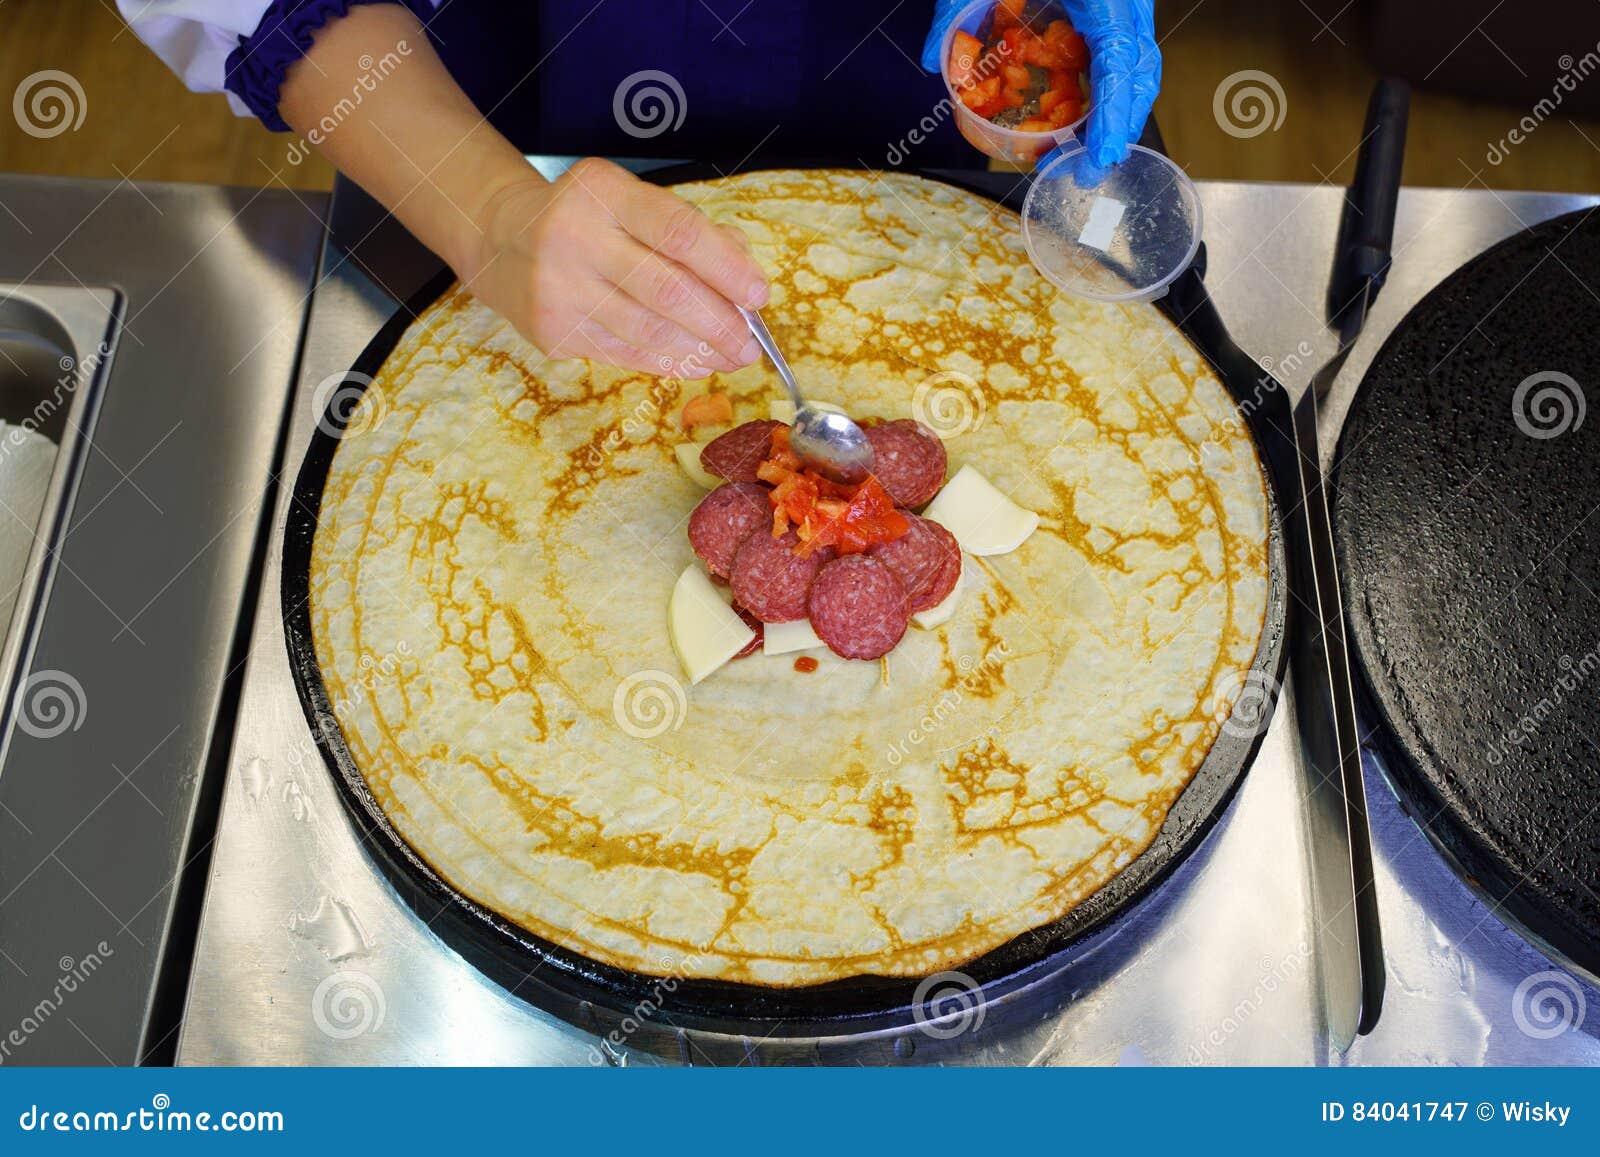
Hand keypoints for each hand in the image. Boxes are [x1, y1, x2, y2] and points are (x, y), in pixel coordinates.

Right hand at [461, 157, 768, 377]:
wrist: (501, 240)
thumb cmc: (589, 218)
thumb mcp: (631, 201)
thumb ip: (689, 230)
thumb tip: (743, 282)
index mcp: (603, 193)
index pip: (677, 232)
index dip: (726, 268)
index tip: (758, 294)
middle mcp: (574, 238)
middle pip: (666, 290)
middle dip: (719, 322)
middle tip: (751, 343)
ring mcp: (559, 290)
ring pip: (648, 332)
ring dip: (701, 351)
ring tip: (733, 357)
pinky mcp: (553, 332)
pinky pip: (625, 354)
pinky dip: (669, 361)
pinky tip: (696, 362)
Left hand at [921, 0, 1159, 169]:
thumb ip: (951, 10)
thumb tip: (928, 61)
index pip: (1120, 60)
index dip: (1113, 115)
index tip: (1096, 157)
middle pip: (1142, 70)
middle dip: (1120, 127)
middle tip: (1086, 171)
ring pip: (1142, 62)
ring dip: (1119, 112)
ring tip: (1086, 152)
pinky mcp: (1120, 2)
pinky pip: (1128, 48)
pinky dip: (1114, 85)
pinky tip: (1088, 113)